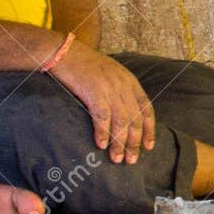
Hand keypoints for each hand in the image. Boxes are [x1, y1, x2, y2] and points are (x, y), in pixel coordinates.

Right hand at [50, 45, 156, 163]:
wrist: (65, 52)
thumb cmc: (85, 66)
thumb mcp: (111, 75)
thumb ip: (120, 91)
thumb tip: (124, 117)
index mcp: (130, 82)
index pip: (146, 109)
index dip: (149, 129)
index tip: (148, 146)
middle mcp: (123, 86)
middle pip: (134, 119)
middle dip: (134, 142)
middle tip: (131, 160)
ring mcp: (109, 88)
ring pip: (121, 121)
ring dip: (119, 143)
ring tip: (117, 158)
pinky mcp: (93, 91)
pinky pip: (102, 116)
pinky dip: (103, 132)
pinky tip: (101, 145)